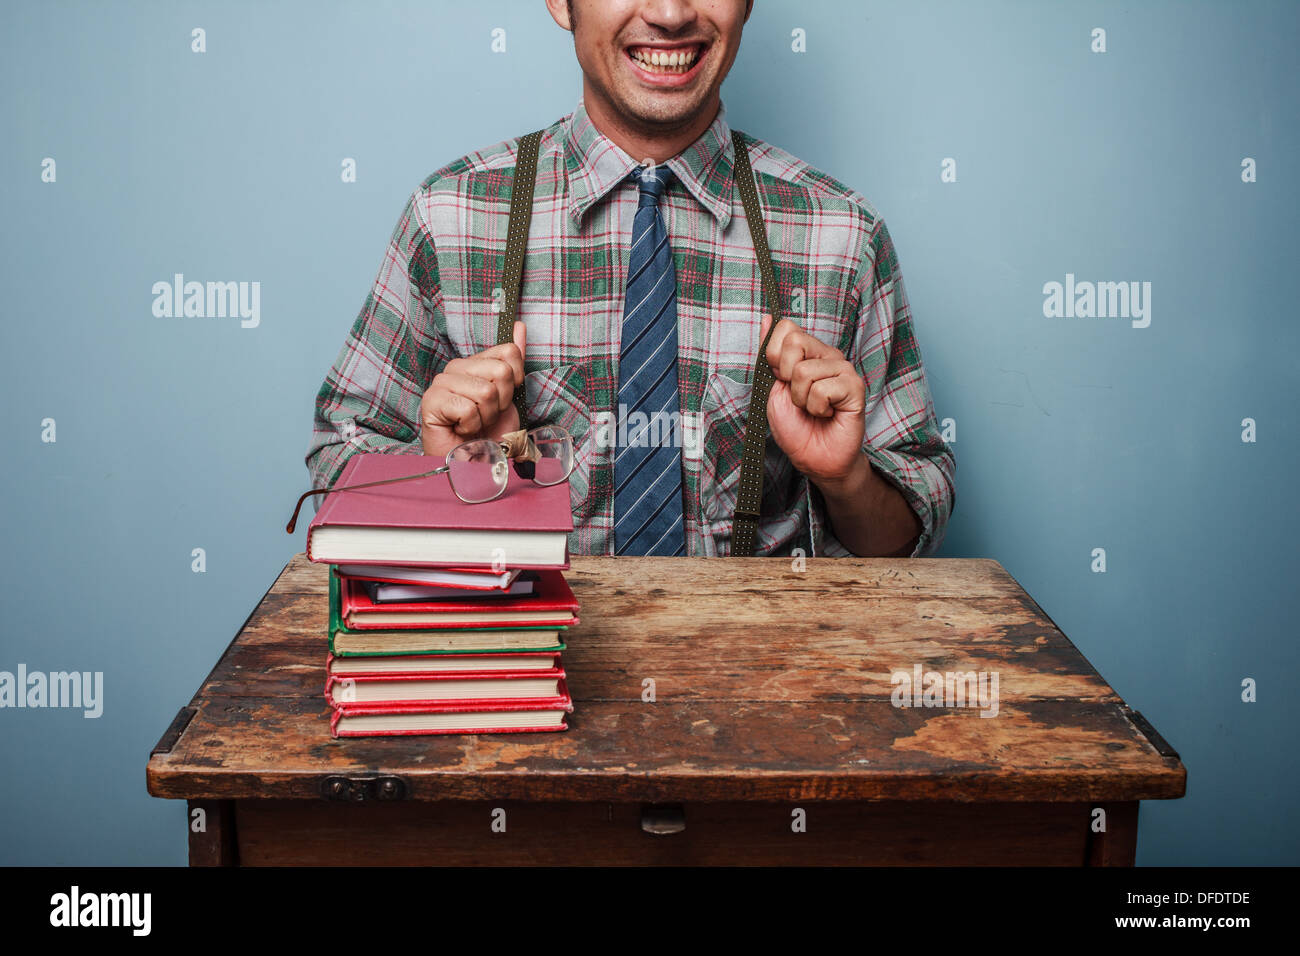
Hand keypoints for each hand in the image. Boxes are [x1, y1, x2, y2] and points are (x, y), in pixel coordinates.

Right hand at [419, 320, 525, 457]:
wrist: (472, 461)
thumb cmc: (488, 432)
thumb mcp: (510, 396)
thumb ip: (514, 362)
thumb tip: (519, 326)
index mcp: (475, 363)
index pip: (509, 352)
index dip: (515, 382)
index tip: (504, 400)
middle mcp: (456, 368)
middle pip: (501, 371)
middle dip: (501, 402)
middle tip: (487, 415)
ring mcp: (441, 382)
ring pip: (486, 391)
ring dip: (486, 416)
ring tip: (475, 424)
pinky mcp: (432, 401)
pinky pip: (468, 408)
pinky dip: (472, 426)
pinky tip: (462, 429)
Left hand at [760, 313, 866, 485]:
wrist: (815, 458)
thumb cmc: (796, 426)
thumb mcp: (773, 387)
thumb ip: (770, 354)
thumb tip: (767, 318)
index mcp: (808, 353)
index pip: (786, 328)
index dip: (775, 357)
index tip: (782, 380)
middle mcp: (828, 356)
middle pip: (795, 342)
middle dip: (787, 377)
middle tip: (799, 397)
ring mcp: (843, 369)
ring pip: (805, 371)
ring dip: (802, 399)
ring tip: (814, 409)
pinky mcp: (855, 387)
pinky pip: (822, 389)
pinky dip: (817, 407)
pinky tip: (828, 413)